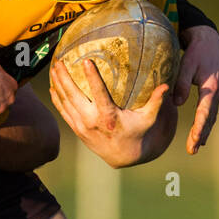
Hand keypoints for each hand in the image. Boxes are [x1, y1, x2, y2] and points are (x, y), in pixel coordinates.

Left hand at [49, 59, 173, 167]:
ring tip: (53, 68)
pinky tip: (52, 87)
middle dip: (64, 78)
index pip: (99, 94)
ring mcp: (82, 126)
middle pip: (74, 96)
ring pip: (65, 103)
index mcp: (109, 117)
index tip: (85, 61)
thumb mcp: (148, 119)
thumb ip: (156, 102)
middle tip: (59, 61)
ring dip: (58, 85)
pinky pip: (63, 112)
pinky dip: (57, 99)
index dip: (92, 77)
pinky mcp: (77, 130)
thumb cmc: (138, 133)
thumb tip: (167, 86)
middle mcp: (92, 122)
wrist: (124, 157)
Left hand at [173, 26, 218, 154]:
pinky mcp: (214, 93)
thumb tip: (177, 103)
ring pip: (211, 117)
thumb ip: (182, 83)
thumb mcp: (188, 63)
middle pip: (209, 119)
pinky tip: (201, 135)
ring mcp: (217, 94)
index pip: (204, 111)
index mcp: (211, 87)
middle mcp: (216, 93)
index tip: (195, 140)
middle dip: (201, 135)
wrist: (210, 40)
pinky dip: (206, 124)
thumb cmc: (197, 51)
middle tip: (193, 150)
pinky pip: (210, 112)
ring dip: (204, 132)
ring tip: (196, 147)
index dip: (199, 127)